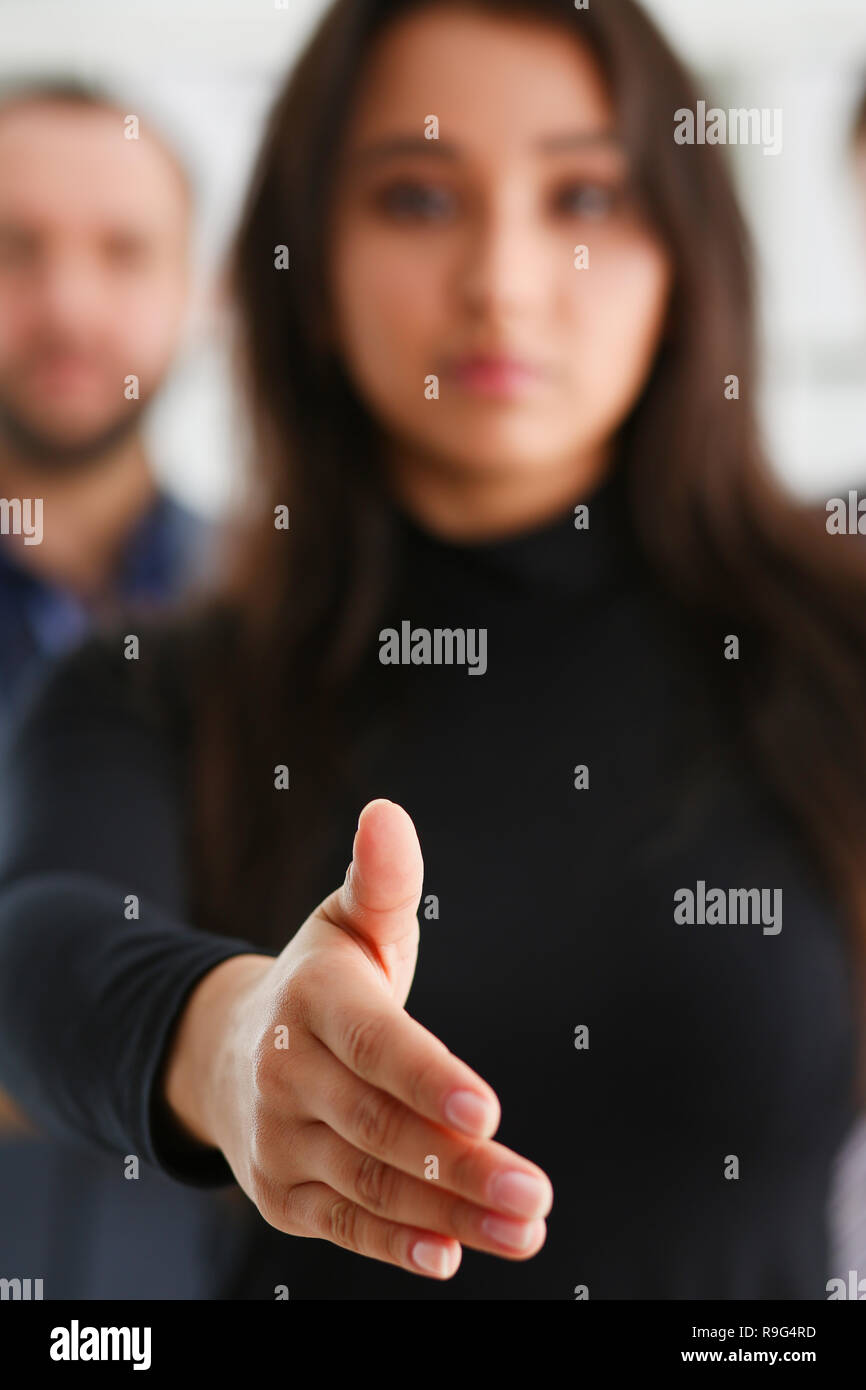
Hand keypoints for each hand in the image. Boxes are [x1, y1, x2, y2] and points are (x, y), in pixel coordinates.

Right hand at [193, 798, 552, 1278]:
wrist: (224, 1050)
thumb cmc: (320, 980)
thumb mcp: (349, 923)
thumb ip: (383, 879)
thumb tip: (389, 812)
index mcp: (311, 1000)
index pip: (374, 1044)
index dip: (427, 1077)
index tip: (487, 1108)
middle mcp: (285, 1074)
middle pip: (381, 1128)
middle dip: (461, 1165)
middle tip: (536, 1194)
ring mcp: (279, 1141)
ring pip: (370, 1185)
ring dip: (450, 1213)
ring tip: (525, 1227)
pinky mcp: (282, 1194)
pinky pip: (343, 1225)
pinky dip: (395, 1245)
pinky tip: (451, 1254)